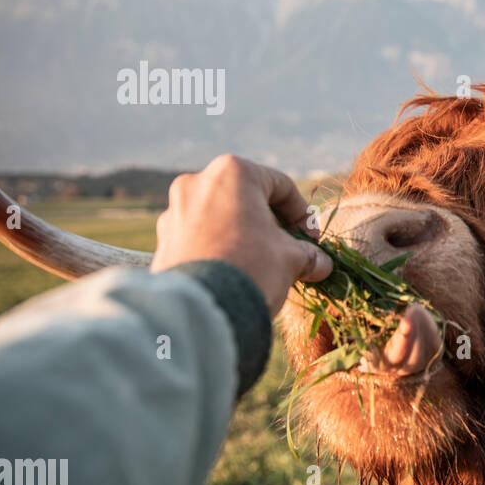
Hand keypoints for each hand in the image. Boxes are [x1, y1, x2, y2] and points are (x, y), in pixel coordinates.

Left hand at [151, 155, 332, 312]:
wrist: (201, 311)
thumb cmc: (252, 269)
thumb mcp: (292, 259)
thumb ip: (308, 255)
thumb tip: (321, 263)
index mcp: (233, 173)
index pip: (281, 186)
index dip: (304, 215)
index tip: (313, 241)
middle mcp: (197, 183)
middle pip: (247, 199)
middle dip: (271, 225)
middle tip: (289, 251)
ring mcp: (175, 211)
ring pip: (221, 218)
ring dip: (244, 237)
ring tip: (260, 266)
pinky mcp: (163, 240)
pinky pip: (201, 238)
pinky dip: (220, 249)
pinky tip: (234, 274)